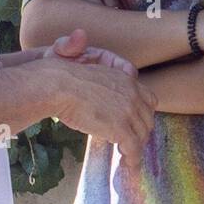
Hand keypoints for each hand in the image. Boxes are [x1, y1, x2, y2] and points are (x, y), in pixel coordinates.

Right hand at [45, 28, 155, 167]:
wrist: (55, 84)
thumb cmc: (59, 73)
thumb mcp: (79, 61)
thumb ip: (89, 62)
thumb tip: (80, 36)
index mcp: (126, 79)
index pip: (148, 99)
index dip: (142, 114)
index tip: (134, 124)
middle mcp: (132, 93)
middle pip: (147, 119)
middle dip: (140, 132)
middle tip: (129, 144)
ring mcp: (128, 111)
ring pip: (141, 135)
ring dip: (136, 148)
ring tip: (127, 158)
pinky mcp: (121, 128)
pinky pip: (133, 149)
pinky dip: (133, 161)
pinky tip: (127, 167)